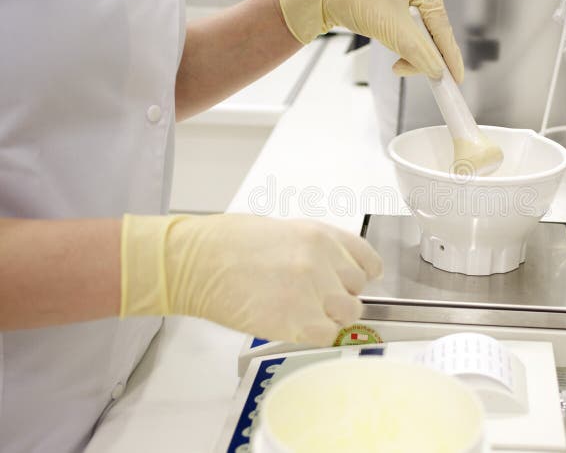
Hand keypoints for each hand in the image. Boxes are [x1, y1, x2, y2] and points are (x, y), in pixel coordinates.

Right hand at [120, 214, 381, 345]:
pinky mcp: (296, 319)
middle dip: (340, 297)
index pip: (367, 261)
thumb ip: (315, 250)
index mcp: (321, 235)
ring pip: (347, 314)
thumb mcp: (283, 231)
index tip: (353, 284)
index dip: (362, 276)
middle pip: (357, 290)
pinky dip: (315, 335)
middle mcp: (323, 260)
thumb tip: (333, 272)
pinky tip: (295, 326)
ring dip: (330, 318)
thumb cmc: (227, 243)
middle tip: (315, 300)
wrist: (196, 261)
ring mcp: (312, 290)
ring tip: (303, 314)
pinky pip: (326, 335)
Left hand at [278, 0, 463, 81]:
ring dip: (411, 56)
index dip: (450, 56)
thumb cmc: (355, 0)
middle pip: (433, 34)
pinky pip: (407, 37)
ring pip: (420, 39)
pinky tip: (397, 59)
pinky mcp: (392, 11)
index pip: (443, 27)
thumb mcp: (393, 30)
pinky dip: (403, 50)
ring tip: (398, 66)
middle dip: (424, 57)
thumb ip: (420, 52)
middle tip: (420, 77)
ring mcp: (405, 0)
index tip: (456, 78)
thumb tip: (438, 71)